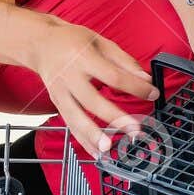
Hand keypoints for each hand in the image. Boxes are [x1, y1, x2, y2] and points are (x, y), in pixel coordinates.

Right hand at [24, 15, 156, 154]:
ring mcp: (60, 92)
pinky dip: (83, 140)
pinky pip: (70, 125)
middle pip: (93, 101)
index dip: (134, 86)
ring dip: (93, 135)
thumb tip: (146, 79)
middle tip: (135, 130)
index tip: (153, 94)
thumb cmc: (74, 41)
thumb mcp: (101, 42)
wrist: (41, 45)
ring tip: (109, 149)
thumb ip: (124, 61)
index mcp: (83, 58)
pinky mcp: (57, 104)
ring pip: (76, 118)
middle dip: (115, 118)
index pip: (112, 76)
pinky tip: (96, 153)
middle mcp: (69, 77)